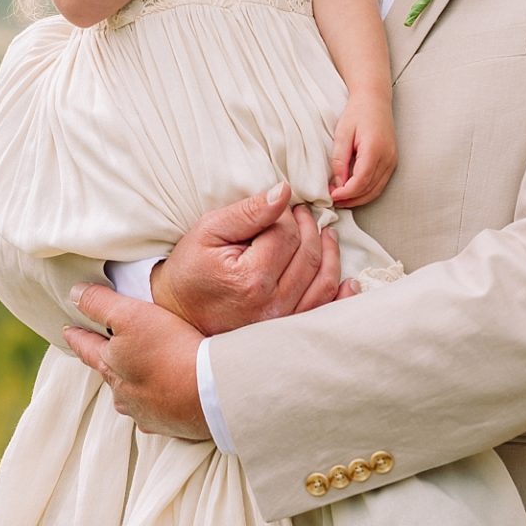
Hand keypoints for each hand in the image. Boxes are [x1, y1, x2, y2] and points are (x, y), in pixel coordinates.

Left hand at [64, 284, 208, 438]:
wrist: (208, 391)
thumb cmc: (167, 348)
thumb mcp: (130, 314)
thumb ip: (100, 303)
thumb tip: (74, 294)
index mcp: (110, 366)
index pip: (86, 348)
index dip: (77, 336)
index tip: (67, 330)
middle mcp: (122, 394)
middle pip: (108, 373)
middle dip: (107, 361)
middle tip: (104, 351)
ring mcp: (145, 412)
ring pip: (130, 396)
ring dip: (132, 383)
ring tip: (138, 373)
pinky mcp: (169, 423)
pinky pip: (157, 410)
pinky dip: (157, 400)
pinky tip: (166, 394)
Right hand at [150, 180, 354, 333]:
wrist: (177, 314)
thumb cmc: (190, 270)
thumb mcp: (208, 231)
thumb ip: (248, 211)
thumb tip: (284, 192)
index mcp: (250, 279)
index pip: (286, 235)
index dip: (286, 214)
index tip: (279, 207)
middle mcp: (270, 305)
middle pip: (308, 256)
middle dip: (308, 228)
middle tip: (302, 213)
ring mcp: (280, 324)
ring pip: (323, 282)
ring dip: (329, 252)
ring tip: (324, 233)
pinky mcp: (285, 334)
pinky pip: (323, 312)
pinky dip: (341, 295)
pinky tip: (348, 280)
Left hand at [329, 91, 397, 207]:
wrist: (374, 99)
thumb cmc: (357, 113)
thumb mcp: (342, 134)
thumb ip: (339, 159)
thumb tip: (337, 184)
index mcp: (375, 149)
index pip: (361, 181)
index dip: (346, 193)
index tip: (332, 196)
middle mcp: (388, 157)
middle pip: (370, 189)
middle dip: (351, 199)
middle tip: (334, 201)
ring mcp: (393, 160)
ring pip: (377, 190)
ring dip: (359, 198)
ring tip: (341, 199)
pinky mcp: (392, 161)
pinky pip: (380, 183)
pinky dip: (367, 191)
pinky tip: (353, 191)